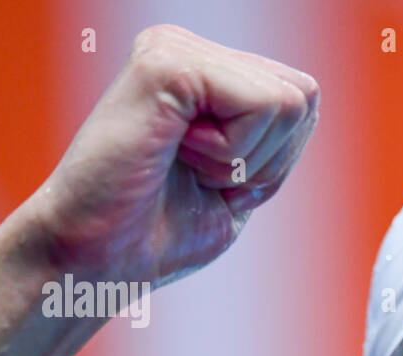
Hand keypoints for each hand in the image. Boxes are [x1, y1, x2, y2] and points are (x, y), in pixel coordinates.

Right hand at [21, 23, 319, 286]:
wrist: (96, 259)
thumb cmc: (158, 233)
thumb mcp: (241, 183)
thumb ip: (273, 137)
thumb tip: (306, 95)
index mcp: (205, 71)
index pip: (301, 100)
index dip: (275, 158)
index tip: (214, 181)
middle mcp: (188, 48)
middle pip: (303, 95)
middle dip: (267, 158)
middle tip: (198, 175)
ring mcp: (174, 48)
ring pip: (288, 101)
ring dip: (245, 158)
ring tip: (181, 162)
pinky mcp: (166, 62)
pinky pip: (262, 105)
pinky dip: (231, 154)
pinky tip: (175, 153)